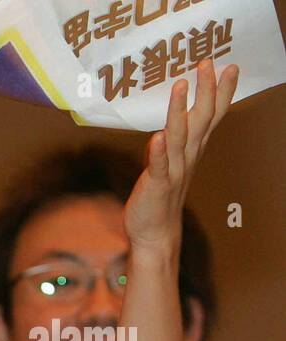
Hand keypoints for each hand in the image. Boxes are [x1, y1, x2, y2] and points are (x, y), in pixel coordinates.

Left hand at [124, 59, 236, 252]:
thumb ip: (175, 143)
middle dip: (206, 91)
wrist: (154, 233)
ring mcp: (173, 170)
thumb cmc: (161, 196)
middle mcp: (187, 157)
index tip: (230, 66)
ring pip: (180, 136)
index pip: (212, 116)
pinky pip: (158, 166)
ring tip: (181, 86)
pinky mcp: (156, 185)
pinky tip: (158, 136)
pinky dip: (158, 151)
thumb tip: (172, 122)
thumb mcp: (171, 163)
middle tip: (208, 63)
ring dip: (180, 111)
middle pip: (201, 120)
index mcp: (193, 150)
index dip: (222, 92)